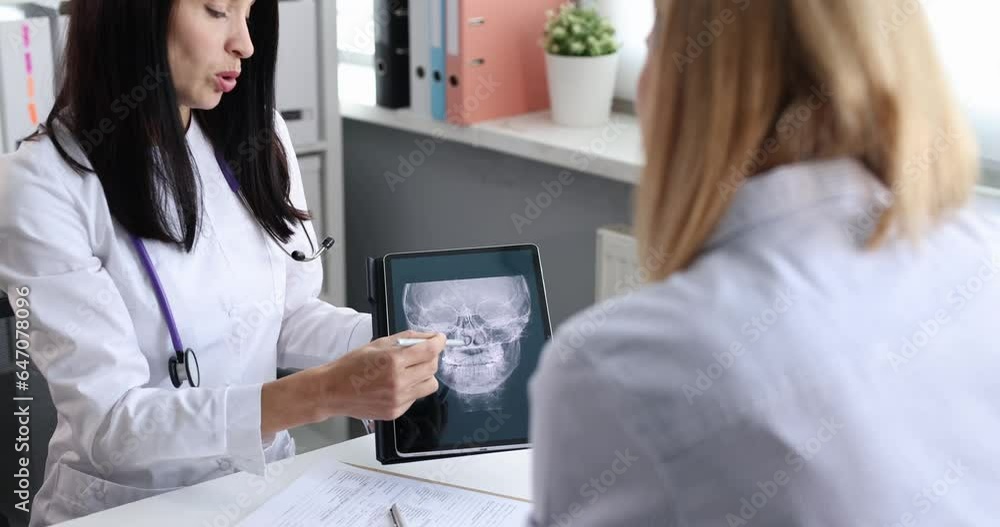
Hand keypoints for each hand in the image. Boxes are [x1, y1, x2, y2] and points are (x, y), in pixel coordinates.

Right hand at [320, 330, 444, 420]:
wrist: (333, 390)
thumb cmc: (352, 366)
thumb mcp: (378, 344)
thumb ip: (406, 339)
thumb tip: (429, 337)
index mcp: (393, 361)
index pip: (430, 350)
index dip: (439, 342)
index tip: (440, 339)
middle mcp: (398, 382)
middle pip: (433, 367)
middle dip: (431, 357)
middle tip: (421, 354)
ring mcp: (398, 399)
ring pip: (430, 384)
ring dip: (424, 375)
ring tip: (409, 371)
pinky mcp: (396, 411)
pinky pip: (416, 397)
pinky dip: (412, 389)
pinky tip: (396, 385)